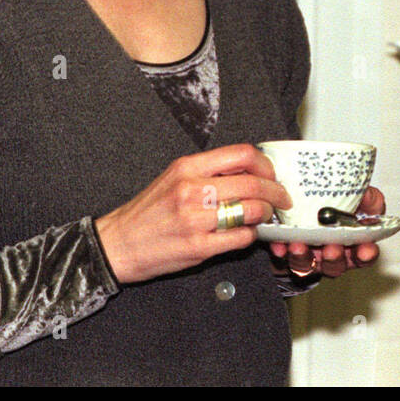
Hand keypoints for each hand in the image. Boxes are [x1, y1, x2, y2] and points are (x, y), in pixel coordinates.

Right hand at [94, 143, 291, 284]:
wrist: (117, 244)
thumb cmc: (148, 212)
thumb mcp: (175, 177)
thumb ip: (209, 171)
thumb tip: (249, 171)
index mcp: (188, 167)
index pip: (242, 154)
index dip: (266, 165)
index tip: (273, 175)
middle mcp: (192, 189)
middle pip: (253, 183)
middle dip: (276, 192)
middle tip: (281, 200)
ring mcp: (195, 219)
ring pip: (251, 211)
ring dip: (265, 215)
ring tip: (263, 217)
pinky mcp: (198, 246)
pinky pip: (240, 238)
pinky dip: (251, 235)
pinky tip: (246, 233)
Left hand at [267, 186, 385, 278]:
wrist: (301, 207)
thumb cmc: (334, 206)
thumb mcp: (355, 198)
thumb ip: (366, 198)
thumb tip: (368, 196)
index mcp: (353, 242)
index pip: (366, 254)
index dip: (367, 253)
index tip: (366, 249)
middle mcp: (333, 254)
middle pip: (337, 264)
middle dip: (334, 257)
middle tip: (331, 248)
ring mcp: (311, 257)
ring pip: (309, 265)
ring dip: (305, 257)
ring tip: (299, 245)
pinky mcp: (289, 255)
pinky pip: (284, 258)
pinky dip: (282, 252)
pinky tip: (280, 245)